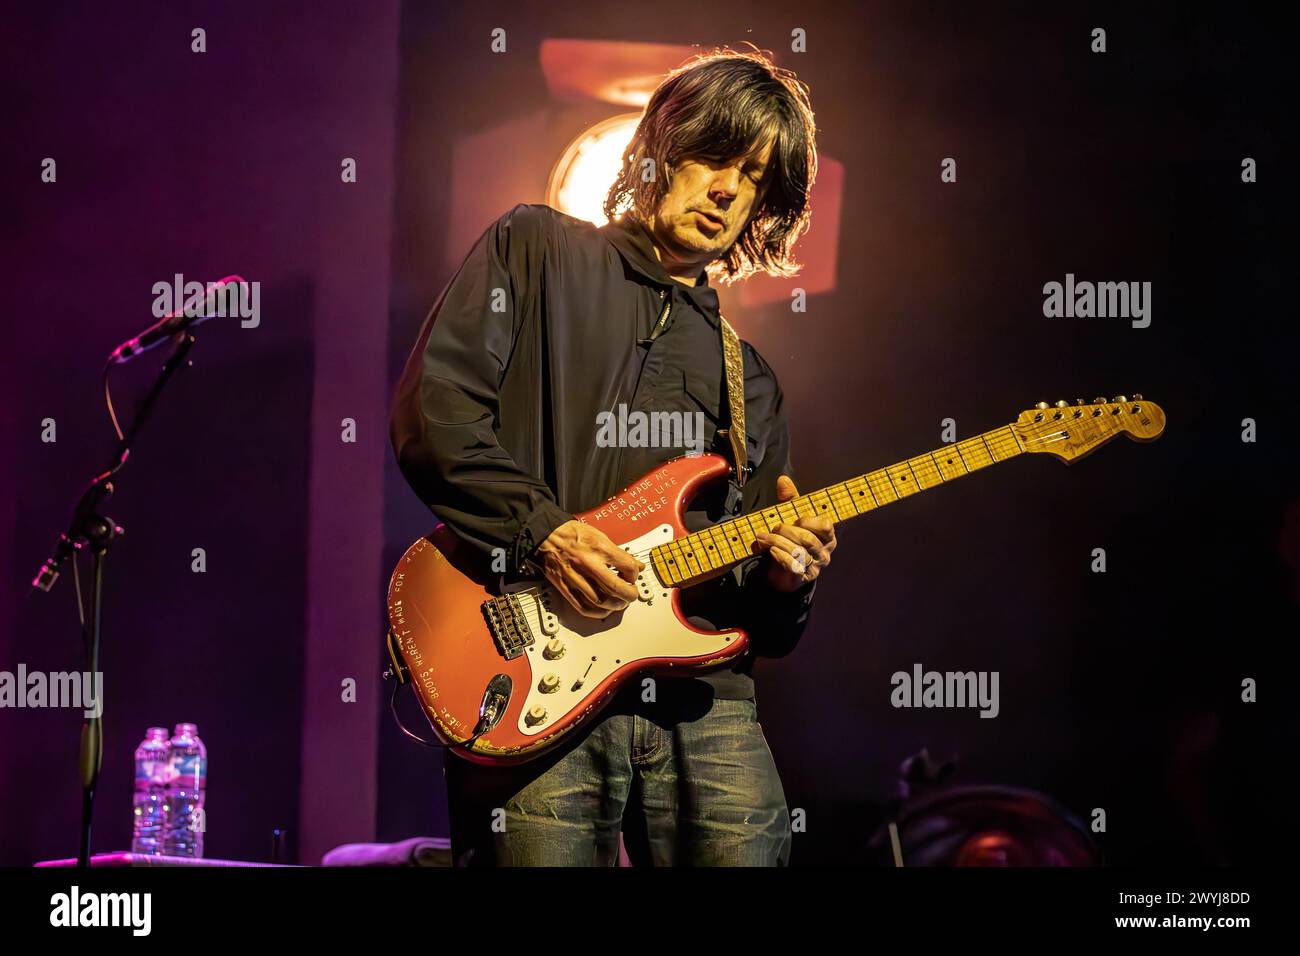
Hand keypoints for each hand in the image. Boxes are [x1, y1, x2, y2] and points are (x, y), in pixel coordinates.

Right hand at [536, 520, 644, 618]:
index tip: (633, 576)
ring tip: (620, 602)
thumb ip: (619, 553)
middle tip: (631, 593)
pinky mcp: (565, 587)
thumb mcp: (600, 536)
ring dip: (615, 605)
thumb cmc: (571, 534)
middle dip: (629, 594)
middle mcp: (587, 563)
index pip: (627, 567)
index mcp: (599, 548)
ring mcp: (575, 577)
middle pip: (616, 588)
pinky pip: (583, 607)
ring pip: (601, 601)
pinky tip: (604, 610)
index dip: (635, 574)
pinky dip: (597, 613)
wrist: (546, 535)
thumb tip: (636, 565)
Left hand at [751, 475, 835, 591]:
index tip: (794, 519)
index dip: (808, 520)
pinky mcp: (803, 578)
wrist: (780, 571)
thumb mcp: (791, 517)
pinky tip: (770, 550)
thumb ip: (789, 500)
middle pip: (807, 538)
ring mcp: (815, 567)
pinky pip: (793, 565)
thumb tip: (783, 479)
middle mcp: (825, 552)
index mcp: (827, 536)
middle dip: (786, 530)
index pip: (825, 526)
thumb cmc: (790, 541)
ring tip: (764, 537)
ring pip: (798, 551)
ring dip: (778, 541)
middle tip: (773, 527)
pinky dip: (779, 556)